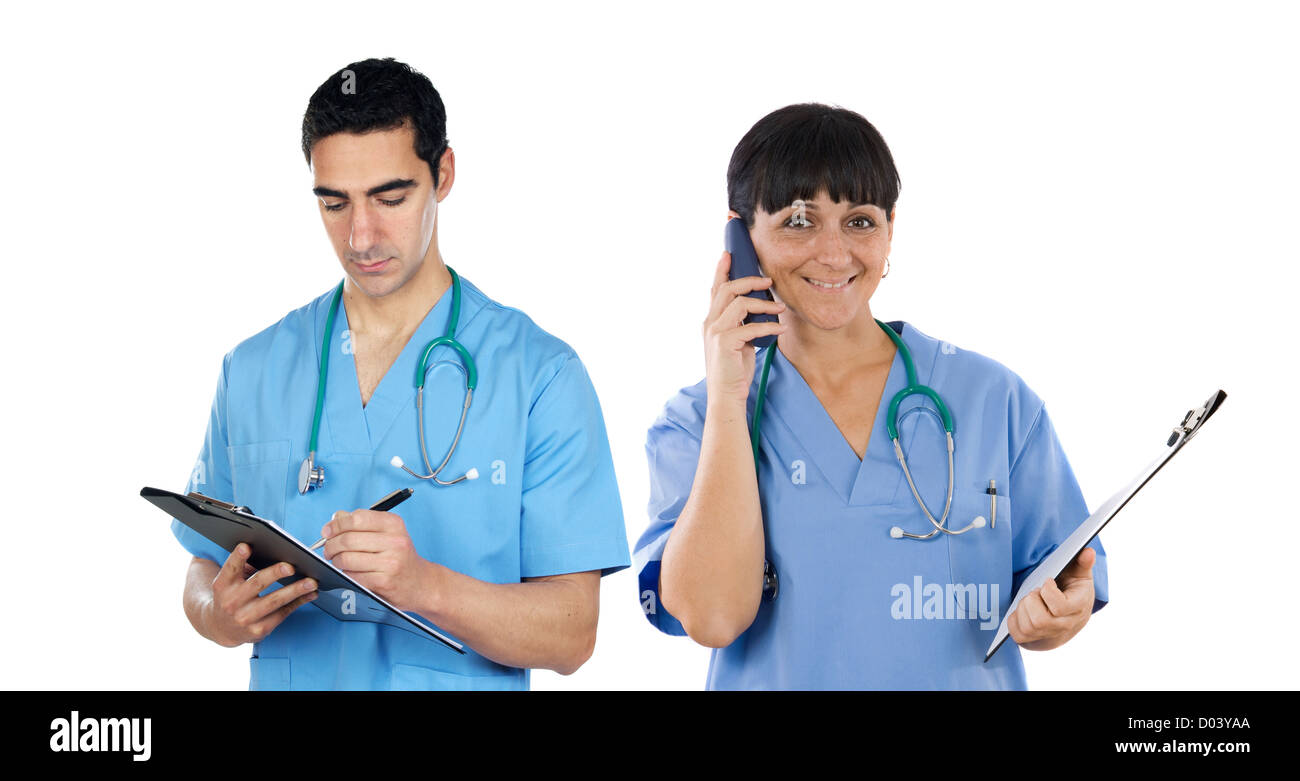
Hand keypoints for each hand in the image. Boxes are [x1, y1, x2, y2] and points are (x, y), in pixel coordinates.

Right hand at [205, 543, 317, 647]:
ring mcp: (245, 618)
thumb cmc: (232, 597)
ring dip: (295, 590)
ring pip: (274, 601)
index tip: (246, 546)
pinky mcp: (259, 630)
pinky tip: (310, 594)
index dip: (237, 557)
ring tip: (311, 582)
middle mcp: (231, 602)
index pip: (230, 569)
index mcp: (223, 586)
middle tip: (290, 566)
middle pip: (257, 583)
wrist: (222, 628)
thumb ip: (244, 567)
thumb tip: (272, 552)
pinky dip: (299, 602)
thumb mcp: (229, 583)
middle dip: (275, 573)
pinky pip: (283, 613)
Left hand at [321, 509, 430, 612]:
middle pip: (348, 539)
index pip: (357, 518)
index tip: (327, 531)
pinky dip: (346, 574)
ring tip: (338, 561)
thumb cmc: (400, 556)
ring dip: (336, 561)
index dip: (337, 525)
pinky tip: (351, 572)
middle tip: (329, 550)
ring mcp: (390, 562)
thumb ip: (362, 523)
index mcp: (394, 524)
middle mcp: (395, 541)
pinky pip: (352, 576)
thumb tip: (337, 517)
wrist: (420, 583)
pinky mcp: (384, 581)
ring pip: (346, 559)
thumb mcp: (387, 533)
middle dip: (331, 545)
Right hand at [703, 250, 787, 405]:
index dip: (721, 270)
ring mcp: (715, 333)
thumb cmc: (734, 371)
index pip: (715, 289)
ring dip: (763, 303)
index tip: (729, 254)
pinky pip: (750, 326)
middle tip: (768, 280)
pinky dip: (768, 326)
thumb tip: (761, 308)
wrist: (726, 396)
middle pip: (726, 289)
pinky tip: (780, 330)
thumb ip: (742, 324)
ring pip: (739, 303)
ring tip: (779, 307)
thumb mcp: (738, 342)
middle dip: (748, 280)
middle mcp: (709, 323)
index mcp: (711, 321)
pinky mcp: (725, 343)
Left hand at [1007, 547, 1095, 651]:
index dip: (1048, 591)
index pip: (1059, 606)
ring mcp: (1049, 635)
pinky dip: (1014, 620)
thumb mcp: (1080, 576)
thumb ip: (1082, 563)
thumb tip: (1088, 551)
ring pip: (1027, 627)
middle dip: (1032, 601)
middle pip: (1039, 620)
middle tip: (1035, 591)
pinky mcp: (1033, 641)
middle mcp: (1064, 626)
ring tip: (1029, 600)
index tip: (1047, 581)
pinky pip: (1017, 634)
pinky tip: (1021, 610)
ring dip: (1022, 609)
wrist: (1069, 620)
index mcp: (1077, 609)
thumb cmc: (1072, 593)